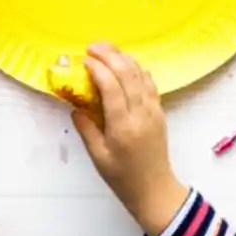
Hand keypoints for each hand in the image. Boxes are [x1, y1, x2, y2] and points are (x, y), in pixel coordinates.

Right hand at [72, 43, 187, 235]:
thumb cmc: (123, 177)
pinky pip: (149, 83)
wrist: (154, 189)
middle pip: (128, 74)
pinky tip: (126, 64)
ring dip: (124, 58)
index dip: (98, 69)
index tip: (85, 60)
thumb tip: (75, 106)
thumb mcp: (98, 156)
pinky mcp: (160, 111)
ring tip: (107, 49)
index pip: (112, 87)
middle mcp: (141, 113)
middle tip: (92, 47)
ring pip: (141, 74)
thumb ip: (86, 129)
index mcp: (123, 126)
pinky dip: (137, 69)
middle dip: (110, 55)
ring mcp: (153, 110)